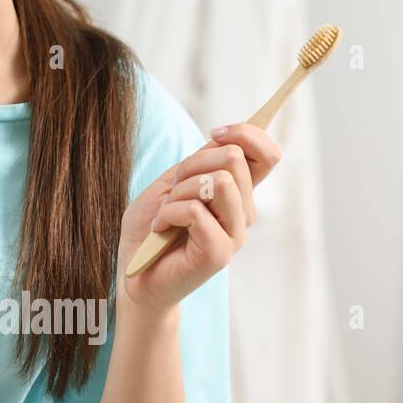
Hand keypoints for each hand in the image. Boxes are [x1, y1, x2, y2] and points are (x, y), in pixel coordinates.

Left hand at [116, 123, 282, 324]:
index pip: (267, 154)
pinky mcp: (220, 252)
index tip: (215, 133)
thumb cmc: (151, 226)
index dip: (247, 134)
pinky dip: (167, 213)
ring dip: (180, 190)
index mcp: (237, 192)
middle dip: (191, 164)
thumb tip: (227, 137)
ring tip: (167, 212)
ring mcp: (235, 233)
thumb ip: (202, 162)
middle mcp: (243, 212)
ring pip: (218, 182)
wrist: (134, 270)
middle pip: (234, 158)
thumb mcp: (172, 182)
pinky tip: (160, 228)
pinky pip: (195, 210)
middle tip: (173, 190)